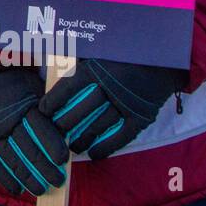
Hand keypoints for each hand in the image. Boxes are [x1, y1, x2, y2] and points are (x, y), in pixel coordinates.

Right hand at [0, 68, 67, 196]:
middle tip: (58, 181)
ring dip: (27, 177)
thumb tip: (69, 131)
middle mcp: (7, 120)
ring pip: (11, 158)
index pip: (40, 128)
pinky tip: (16, 188)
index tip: (63, 160)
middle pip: (27, 148)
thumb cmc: (15, 86)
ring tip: (41, 190)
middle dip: (44, 168)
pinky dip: (4, 177)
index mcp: (23, 105)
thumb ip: (49, 108)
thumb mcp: (34, 87)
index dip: (52, 145)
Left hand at [38, 58, 184, 159]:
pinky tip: (94, 154)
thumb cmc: (125, 54)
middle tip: (55, 132)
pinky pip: (122, 136)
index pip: (68, 86)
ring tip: (72, 146)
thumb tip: (52, 64)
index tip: (43, 110)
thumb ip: (79, 58)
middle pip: (81, 109)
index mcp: (97, 68)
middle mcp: (110, 86)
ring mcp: (127, 103)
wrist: (163, 60)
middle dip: (65, 123)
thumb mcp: (100, 50)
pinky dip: (106, 147)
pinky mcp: (142, 116)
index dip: (53, 100)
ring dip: (83, 138)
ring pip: (99, 125)